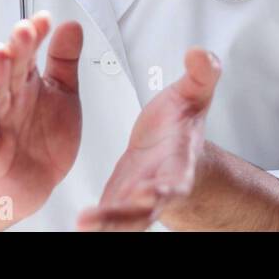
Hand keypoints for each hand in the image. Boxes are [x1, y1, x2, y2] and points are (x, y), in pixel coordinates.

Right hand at [0, 13, 82, 225]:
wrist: (33, 184)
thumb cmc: (45, 138)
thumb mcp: (64, 94)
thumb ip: (64, 61)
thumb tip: (71, 25)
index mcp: (28, 82)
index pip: (30, 52)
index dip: (36, 35)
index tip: (44, 19)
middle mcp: (11, 97)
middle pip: (12, 68)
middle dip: (16, 48)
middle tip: (23, 29)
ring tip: (0, 53)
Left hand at [78, 48, 221, 231]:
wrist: (173, 150)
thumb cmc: (180, 127)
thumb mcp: (192, 95)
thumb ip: (200, 75)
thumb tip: (200, 53)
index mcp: (180, 164)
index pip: (176, 180)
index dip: (166, 189)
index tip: (153, 193)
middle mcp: (158, 190)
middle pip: (145, 211)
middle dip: (125, 216)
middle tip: (100, 220)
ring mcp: (137, 201)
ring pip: (122, 220)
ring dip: (105, 224)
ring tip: (83, 224)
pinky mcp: (117, 203)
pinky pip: (104, 219)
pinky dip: (93, 223)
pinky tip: (78, 224)